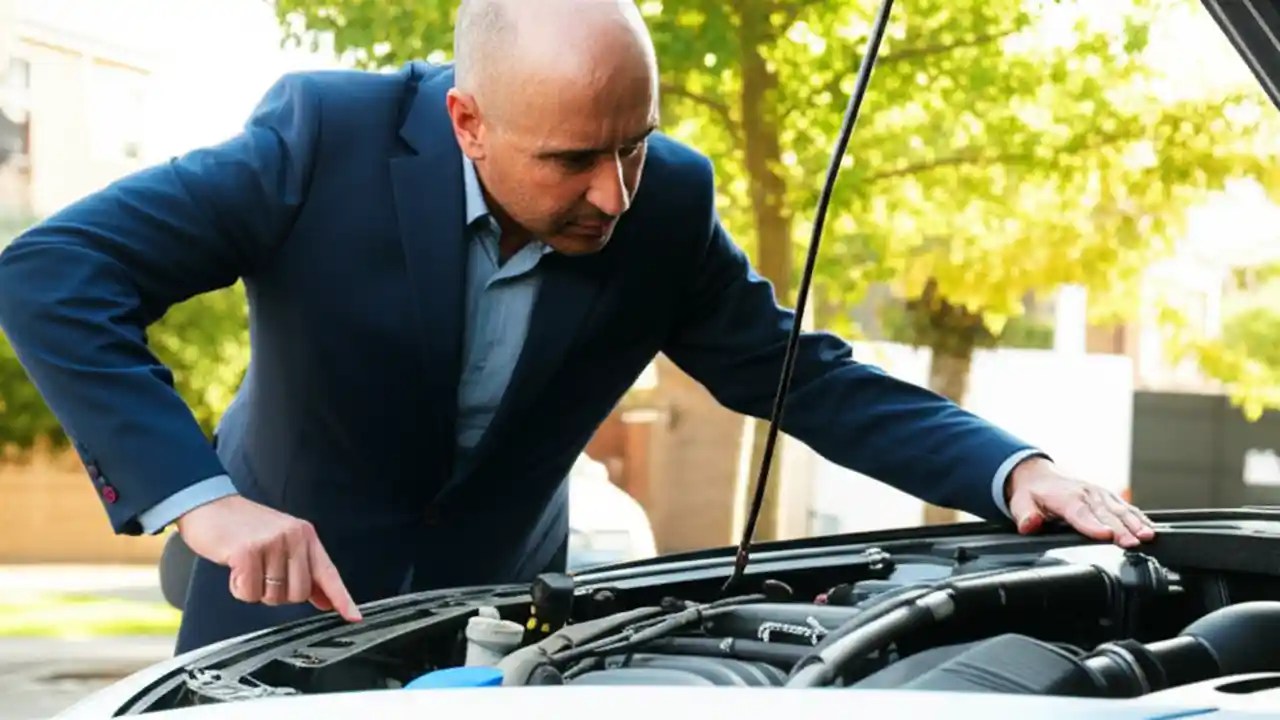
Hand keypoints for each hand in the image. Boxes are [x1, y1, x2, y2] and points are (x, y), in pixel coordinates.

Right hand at [176, 495, 362, 621]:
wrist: (209, 505)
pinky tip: (234, 568)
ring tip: (247, 566)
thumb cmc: (243, 527)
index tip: (354, 617)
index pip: (328, 572)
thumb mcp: (281, 542)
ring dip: (256, 590)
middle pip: (298, 594)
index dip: (342, 598)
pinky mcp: (248, 552)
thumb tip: (323, 599)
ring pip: (273, 596)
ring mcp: (272, 543)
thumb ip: (303, 569)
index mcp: (305, 535)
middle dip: (278, 593)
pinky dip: (238, 588)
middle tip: (261, 573)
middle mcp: (293, 537)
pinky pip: (249, 593)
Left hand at [1006, 456, 1155, 547]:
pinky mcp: (1108, 498)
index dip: (1092, 525)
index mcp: (1065, 497)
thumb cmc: (1032, 494)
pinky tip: (1150, 528)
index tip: (1106, 535)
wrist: (1039, 477)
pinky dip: (1139, 517)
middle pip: (1105, 514)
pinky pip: (1126, 507)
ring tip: (1148, 536)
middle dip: (1121, 529)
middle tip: (1133, 543)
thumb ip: (1025, 516)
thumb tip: (1030, 524)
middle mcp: (1086, 494)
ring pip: (1120, 510)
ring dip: (1135, 523)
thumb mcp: (1020, 503)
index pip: (1080, 513)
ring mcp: (1099, 495)